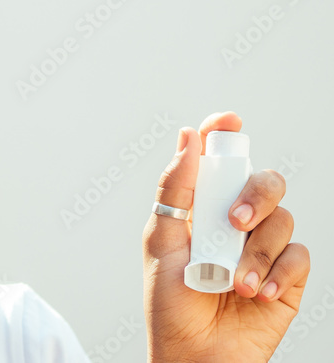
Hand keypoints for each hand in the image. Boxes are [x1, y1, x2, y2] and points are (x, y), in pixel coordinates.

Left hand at [141, 111, 309, 361]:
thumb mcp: (160, 241)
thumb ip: (176, 187)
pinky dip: (279, 272)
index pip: (218, 161)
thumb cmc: (170, 304)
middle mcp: (235, 223)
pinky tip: (257, 293)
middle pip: (264, 181)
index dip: (223, 134)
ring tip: (235, 282)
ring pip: (283, 219)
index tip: (227, 121)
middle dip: (254, 195)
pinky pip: (299, 257)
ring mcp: (263, 249)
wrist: (193, 357)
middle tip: (233, 222)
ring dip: (258, 250)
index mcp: (201, 209)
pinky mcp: (286, 278)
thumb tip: (187, 137)